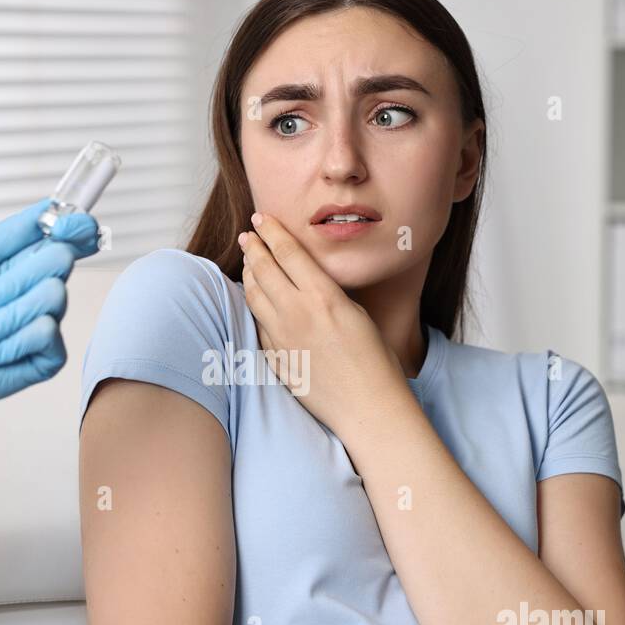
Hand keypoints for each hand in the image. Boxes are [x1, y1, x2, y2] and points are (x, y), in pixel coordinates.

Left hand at [0, 199, 100, 451]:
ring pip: (53, 297)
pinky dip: (8, 342)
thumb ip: (22, 228)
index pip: (74, 235)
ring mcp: (49, 323)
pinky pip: (45, 333)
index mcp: (28, 261)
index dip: (76, 227)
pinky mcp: (50, 356)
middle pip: (61, 260)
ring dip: (5, 315)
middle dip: (15, 279)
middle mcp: (44, 289)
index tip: (62, 227)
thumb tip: (63, 207)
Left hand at [238, 212, 407, 439]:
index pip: (287, 252)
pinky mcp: (276, 358)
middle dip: (254, 246)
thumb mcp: (356, 312)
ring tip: (249, 260)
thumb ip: (327, 293)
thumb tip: (307, 279)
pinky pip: (259, 325)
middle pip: (264, 269)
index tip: (261, 218)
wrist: (367, 406)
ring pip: (254, 295)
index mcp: (323, 296)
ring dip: (249, 273)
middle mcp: (297, 313)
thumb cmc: (374, 360)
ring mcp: (282, 337)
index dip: (271, 231)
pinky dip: (255, 306)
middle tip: (249, 234)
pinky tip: (257, 299)